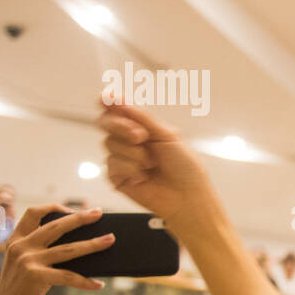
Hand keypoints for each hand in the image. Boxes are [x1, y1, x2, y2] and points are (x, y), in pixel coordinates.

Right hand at [0, 207, 111, 294]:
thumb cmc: (23, 288)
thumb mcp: (27, 264)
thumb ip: (44, 252)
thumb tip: (84, 245)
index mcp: (16, 240)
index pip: (33, 213)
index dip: (53, 207)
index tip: (72, 208)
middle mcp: (21, 247)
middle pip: (56, 226)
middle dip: (80, 218)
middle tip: (99, 212)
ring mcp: (27, 261)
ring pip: (68, 249)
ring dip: (93, 244)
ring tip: (110, 239)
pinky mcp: (35, 277)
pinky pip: (68, 277)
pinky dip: (86, 281)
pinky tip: (99, 284)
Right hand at [99, 103, 218, 232]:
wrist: (188, 196)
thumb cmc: (185, 167)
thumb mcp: (167, 136)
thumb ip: (142, 118)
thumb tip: (118, 100)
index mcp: (142, 128)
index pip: (118, 111)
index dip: (109, 102)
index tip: (107, 98)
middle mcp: (129, 141)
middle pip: (106, 123)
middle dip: (122, 127)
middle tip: (141, 136)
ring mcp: (121, 159)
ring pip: (109, 144)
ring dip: (133, 153)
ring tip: (152, 164)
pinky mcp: (116, 177)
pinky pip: (111, 164)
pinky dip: (130, 169)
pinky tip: (143, 177)